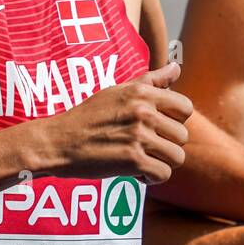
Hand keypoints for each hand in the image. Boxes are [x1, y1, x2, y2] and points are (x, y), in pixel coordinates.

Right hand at [39, 62, 192, 183]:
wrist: (57, 141)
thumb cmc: (87, 116)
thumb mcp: (117, 91)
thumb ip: (151, 80)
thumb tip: (177, 67)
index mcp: (142, 93)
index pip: (185, 107)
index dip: (176, 120)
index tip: (159, 127)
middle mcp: (143, 112)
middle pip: (182, 135)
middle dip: (167, 144)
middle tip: (146, 146)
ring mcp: (139, 136)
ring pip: (177, 157)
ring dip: (161, 162)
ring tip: (142, 159)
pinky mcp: (133, 160)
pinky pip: (163, 174)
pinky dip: (151, 177)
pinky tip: (136, 171)